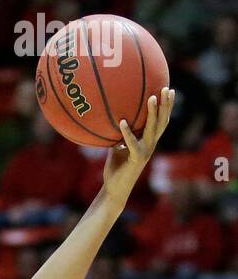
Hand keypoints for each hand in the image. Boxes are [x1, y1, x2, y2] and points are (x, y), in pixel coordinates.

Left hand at [102, 88, 174, 202]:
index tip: (168, 89)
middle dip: (166, 105)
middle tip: (166, 88)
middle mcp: (150, 145)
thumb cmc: (115, 168)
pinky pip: (132, 143)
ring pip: (152, 130)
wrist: (114, 190)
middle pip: (162, 122)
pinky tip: (122, 122)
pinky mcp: (136, 160)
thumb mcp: (116, 146)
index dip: (166, 106)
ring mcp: (145, 152)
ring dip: (153, 113)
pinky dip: (127, 133)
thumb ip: (118, 133)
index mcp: (148, 141)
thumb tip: (110, 116)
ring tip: (152, 98)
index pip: (161, 121)